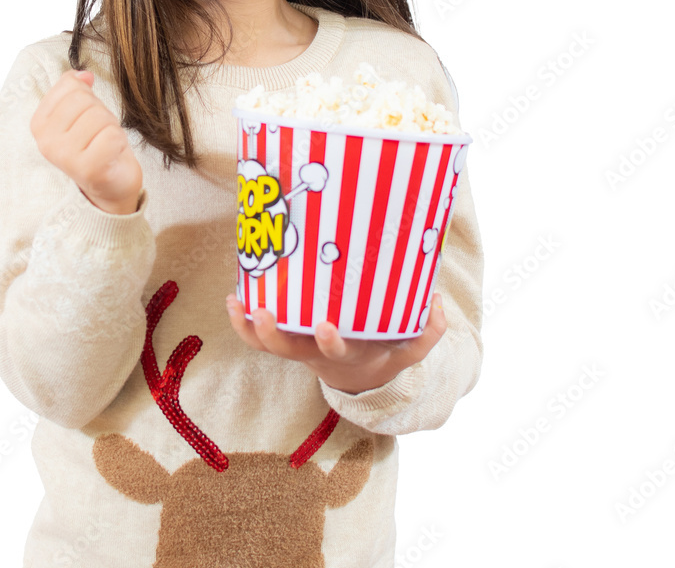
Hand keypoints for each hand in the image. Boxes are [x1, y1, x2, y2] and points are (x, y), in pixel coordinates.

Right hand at [30, 69, 142, 215]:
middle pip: (85, 100)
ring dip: (111, 128)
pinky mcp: (88, 169)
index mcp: (39, 124)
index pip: (69, 85)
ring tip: (105, 145)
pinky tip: (112, 155)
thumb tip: (83, 74)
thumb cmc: (96, 145)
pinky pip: (112, 135)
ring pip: (100, 116)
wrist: (111, 184)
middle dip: (101, 113)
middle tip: (99, 134)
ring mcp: (65, 157)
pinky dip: (119, 142)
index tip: (86, 118)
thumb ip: (76, 89)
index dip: (88, 97)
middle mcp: (46, 142)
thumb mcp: (81, 113)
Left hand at [225, 292, 446, 394]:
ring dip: (249, 327)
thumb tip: (438, 302)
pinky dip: (242, 323)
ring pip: (265, 345)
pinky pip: (256, 337)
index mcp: (344, 356)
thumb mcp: (408, 351)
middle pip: (287, 351)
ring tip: (237, 301)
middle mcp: (313, 354)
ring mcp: (296, 348)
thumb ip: (428, 333)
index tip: (325, 325)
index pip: (334, 352)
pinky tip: (235, 298)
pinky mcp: (285, 338)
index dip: (329, 341)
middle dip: (273, 334)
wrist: (358, 377)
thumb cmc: (383, 355)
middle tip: (265, 312)